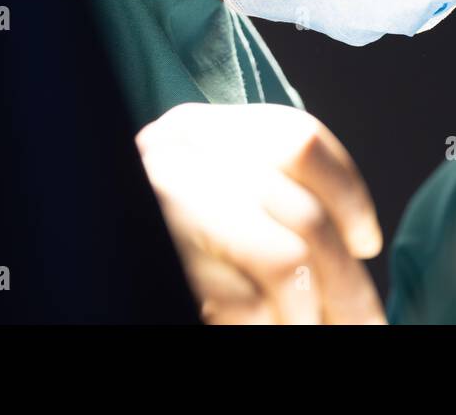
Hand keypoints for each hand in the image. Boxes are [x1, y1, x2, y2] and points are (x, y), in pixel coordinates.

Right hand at [136, 102, 385, 323]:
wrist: (86, 249)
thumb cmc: (170, 229)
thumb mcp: (214, 186)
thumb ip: (273, 191)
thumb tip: (359, 245)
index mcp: (200, 128)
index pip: (300, 140)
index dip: (350, 195)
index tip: (367, 242)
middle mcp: (180, 160)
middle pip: (302, 212)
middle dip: (347, 278)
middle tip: (368, 320)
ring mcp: (168, 213)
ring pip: (283, 257)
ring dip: (312, 307)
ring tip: (316, 325)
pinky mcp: (164, 267)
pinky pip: (243, 303)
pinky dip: (270, 324)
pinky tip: (273, 327)